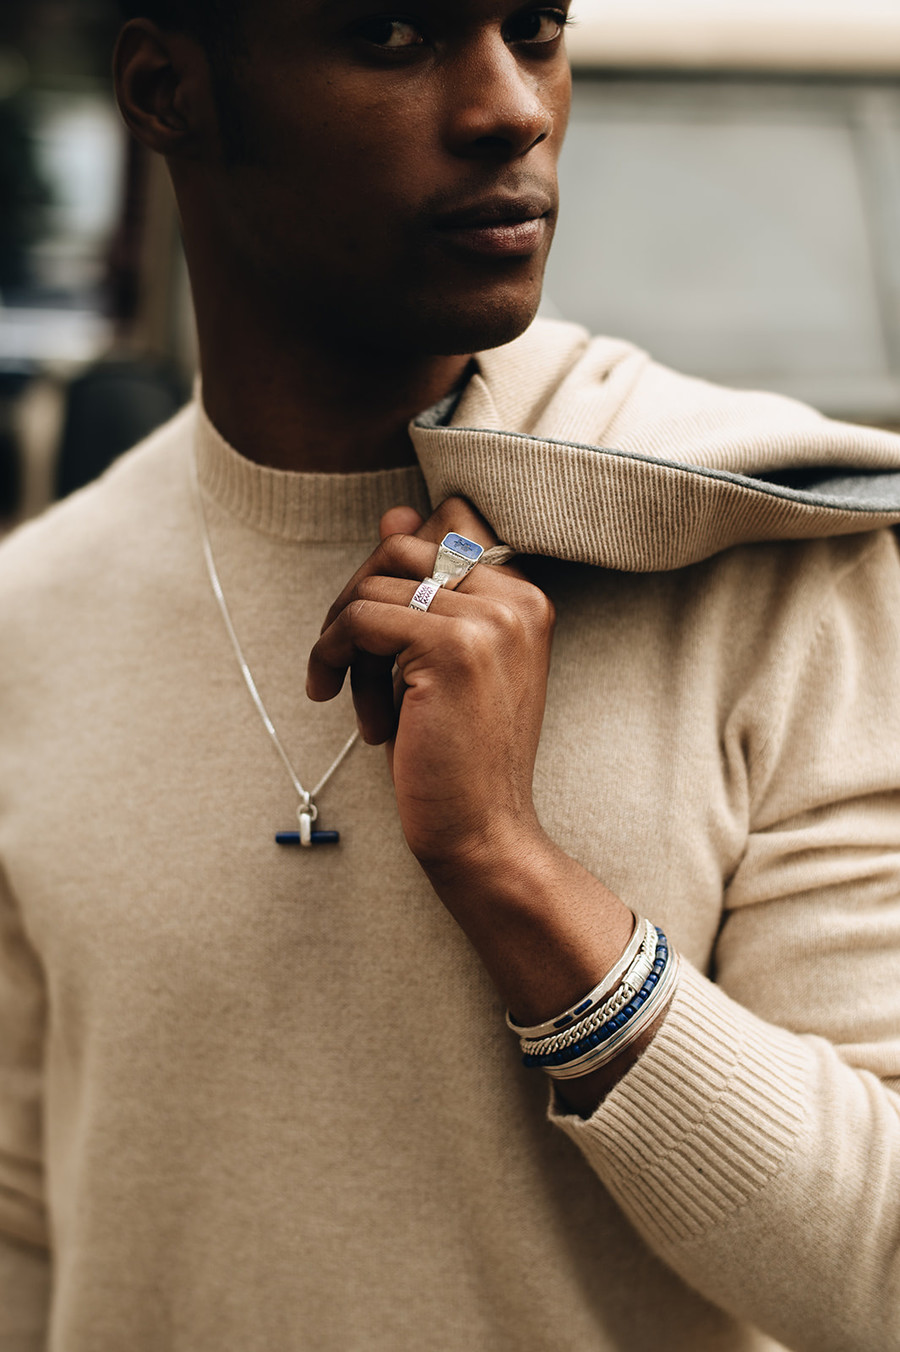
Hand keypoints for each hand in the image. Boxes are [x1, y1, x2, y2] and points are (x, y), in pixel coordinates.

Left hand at [307, 497, 555, 871]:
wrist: (480, 830)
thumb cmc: (456, 753)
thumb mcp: (441, 659)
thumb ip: (424, 587)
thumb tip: (393, 512)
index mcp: (526, 597)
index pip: (448, 522)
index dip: (394, 564)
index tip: (373, 624)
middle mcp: (519, 598)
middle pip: (403, 547)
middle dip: (357, 597)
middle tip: (344, 656)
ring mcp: (492, 619)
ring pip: (375, 585)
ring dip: (344, 640)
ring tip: (351, 696)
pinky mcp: (455, 647)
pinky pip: (361, 619)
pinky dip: (331, 654)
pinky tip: (332, 696)